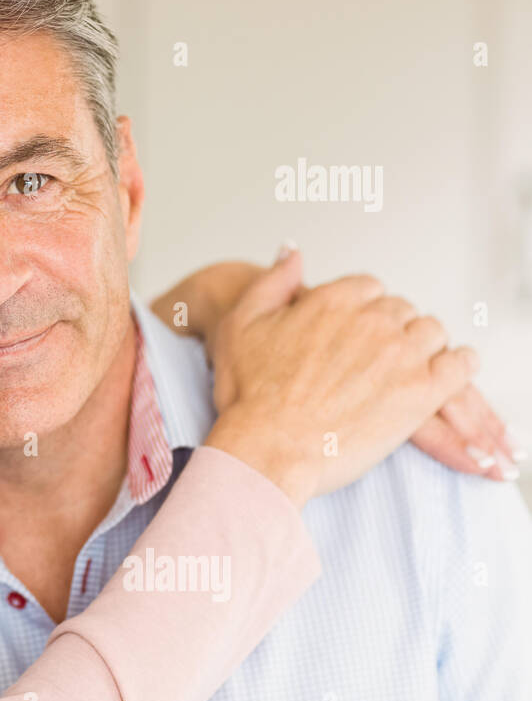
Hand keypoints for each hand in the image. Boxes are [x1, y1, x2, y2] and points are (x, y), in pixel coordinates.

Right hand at [203, 248, 478, 505]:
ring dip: (422, 347)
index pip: (369, 288)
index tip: (354, 333)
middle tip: (374, 359)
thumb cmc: (249, 395)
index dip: (362, 310)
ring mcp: (400, 355)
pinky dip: (458, 366)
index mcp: (332, 300)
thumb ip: (271, 282)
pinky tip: (446, 375)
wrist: (268, 448)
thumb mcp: (240, 324)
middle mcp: (371, 320)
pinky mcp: (422, 391)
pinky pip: (460, 365)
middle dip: (390, 330)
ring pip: (432, 333)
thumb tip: (293, 252)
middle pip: (401, 310)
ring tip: (405, 370)